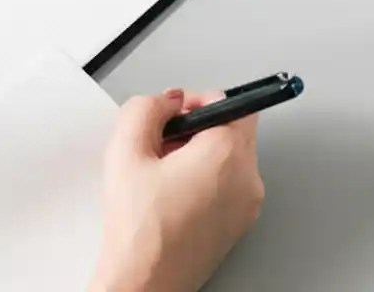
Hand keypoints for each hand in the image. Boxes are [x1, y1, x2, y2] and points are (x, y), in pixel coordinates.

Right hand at [90, 90, 264, 291]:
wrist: (145, 285)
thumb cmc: (139, 232)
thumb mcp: (125, 152)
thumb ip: (145, 108)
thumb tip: (167, 100)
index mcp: (226, 153)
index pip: (232, 102)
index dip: (198, 100)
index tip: (174, 113)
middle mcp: (247, 177)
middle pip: (234, 128)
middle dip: (198, 127)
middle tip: (164, 144)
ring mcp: (248, 203)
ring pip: (232, 157)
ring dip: (202, 154)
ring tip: (164, 174)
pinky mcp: (240, 223)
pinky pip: (231, 185)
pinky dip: (208, 180)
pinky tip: (174, 195)